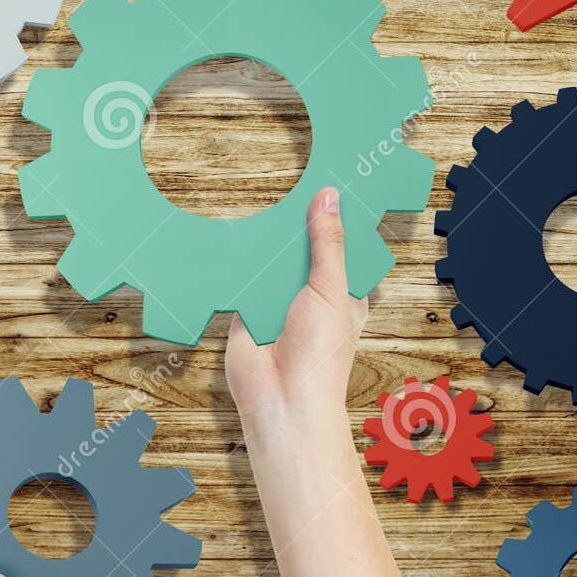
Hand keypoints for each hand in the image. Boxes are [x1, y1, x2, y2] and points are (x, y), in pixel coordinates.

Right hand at [225, 189, 364, 423]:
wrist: (279, 400)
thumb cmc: (319, 357)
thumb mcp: (331, 289)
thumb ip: (328, 244)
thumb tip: (328, 198)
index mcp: (343, 289)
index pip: (344, 243)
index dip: (338, 215)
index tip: (333, 178)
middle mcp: (312, 292)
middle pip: (304, 246)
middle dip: (297, 222)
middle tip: (291, 176)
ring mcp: (279, 298)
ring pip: (272, 257)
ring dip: (266, 238)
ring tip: (260, 194)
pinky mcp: (248, 305)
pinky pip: (243, 273)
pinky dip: (238, 257)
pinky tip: (232, 227)